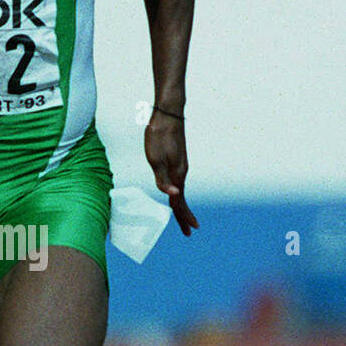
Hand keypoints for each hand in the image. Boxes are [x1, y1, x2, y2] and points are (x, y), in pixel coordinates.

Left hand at [144, 110, 198, 236]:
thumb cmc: (158, 135)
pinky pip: (178, 182)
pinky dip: (178, 193)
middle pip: (182, 198)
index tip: (190, 230)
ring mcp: (180, 165)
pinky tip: (175, 193)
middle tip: (189, 231)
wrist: (168, 114)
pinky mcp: (177, 160)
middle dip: (184, 216)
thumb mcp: (155, 158)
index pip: (179, 201)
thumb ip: (162, 178)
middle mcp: (181, 172)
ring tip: (182, 216)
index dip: (183, 216)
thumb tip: (173, 195)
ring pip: (181, 190)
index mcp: (177, 173)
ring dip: (181, 205)